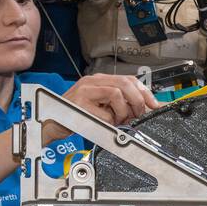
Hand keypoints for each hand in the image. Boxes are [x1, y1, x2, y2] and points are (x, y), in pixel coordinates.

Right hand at [43, 74, 159, 138]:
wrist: (52, 123)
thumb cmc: (76, 116)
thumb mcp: (101, 107)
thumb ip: (117, 104)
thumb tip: (141, 110)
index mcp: (99, 80)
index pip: (129, 80)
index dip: (145, 92)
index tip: (154, 105)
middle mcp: (93, 81)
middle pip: (126, 83)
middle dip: (137, 101)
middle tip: (137, 115)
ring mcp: (85, 90)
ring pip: (117, 94)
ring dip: (122, 112)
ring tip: (116, 120)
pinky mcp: (80, 103)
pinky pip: (105, 113)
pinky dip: (109, 122)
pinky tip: (103, 125)